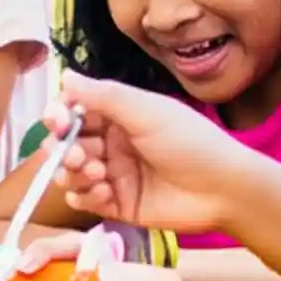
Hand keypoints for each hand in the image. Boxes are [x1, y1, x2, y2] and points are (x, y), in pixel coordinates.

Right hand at [44, 70, 258, 234]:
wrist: (224, 189)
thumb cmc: (189, 141)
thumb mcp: (146, 111)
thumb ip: (103, 95)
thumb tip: (64, 75)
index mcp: (118, 116)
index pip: (74, 111)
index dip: (58, 116)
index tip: (56, 121)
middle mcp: (111, 143)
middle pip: (66, 144)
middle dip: (63, 150)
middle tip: (75, 157)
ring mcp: (113, 175)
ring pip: (71, 174)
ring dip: (74, 174)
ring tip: (97, 175)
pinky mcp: (117, 205)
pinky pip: (85, 200)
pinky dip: (86, 197)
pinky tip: (105, 194)